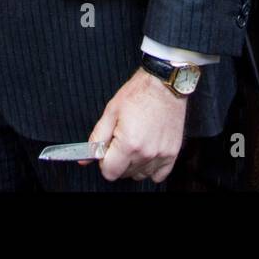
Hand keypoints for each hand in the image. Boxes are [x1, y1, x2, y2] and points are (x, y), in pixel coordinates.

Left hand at [85, 68, 187, 182]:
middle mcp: (146, 153)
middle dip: (119, 161)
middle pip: (124, 174)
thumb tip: (85, 158)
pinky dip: (151, 168)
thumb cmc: (138, 94)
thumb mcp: (111, 112)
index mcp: (128, 144)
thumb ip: (97, 138)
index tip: (108, 149)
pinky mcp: (172, 153)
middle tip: (122, 139)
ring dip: (134, 164)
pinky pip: (158, 175)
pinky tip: (147, 152)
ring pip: (140, 175)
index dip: (104, 161)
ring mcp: (161, 154)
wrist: (164, 84)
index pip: (109, 172)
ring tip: (136, 143)